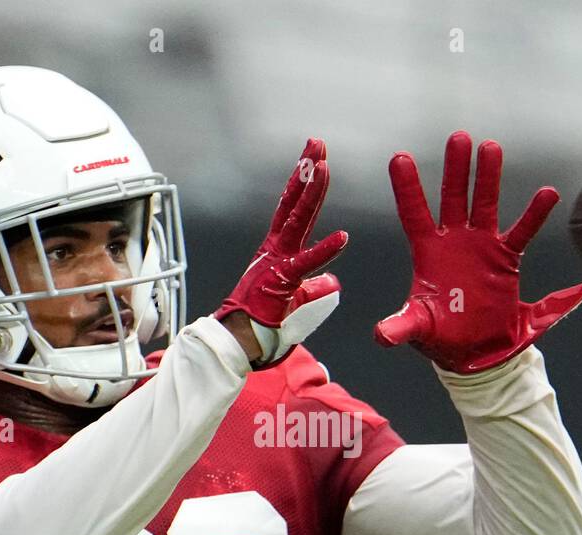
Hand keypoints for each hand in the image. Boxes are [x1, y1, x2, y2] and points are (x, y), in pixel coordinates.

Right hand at [214, 138, 348, 366]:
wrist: (237, 345)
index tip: (317, 160)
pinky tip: (344, 236)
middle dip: (307, 172)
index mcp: (278, 254)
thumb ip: (314, 289)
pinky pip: (307, 265)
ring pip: (297, 222)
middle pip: (295, 204)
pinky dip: (325, 250)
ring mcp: (277, 264)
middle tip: (318, 143)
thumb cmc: (262, 329)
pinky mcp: (282, 283)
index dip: (306, 184)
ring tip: (325, 167)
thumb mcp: (297, 305)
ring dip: (312, 193)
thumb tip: (333, 281)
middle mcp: (276, 251)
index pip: (294, 211)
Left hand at [374, 130, 581, 373]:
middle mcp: (454, 242)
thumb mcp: (418, 328)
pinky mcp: (505, 259)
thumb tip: (381, 336)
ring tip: (491, 147)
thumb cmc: (441, 337)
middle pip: (453, 198)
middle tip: (458, 138)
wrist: (475, 353)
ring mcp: (480, 247)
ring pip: (485, 205)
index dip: (408, 187)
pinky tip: (547, 193)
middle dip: (456, 169)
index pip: (414, 213)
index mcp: (427, 253)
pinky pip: (522, 232)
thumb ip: (401, 327)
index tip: (400, 157)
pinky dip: (534, 214)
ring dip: (488, 177)